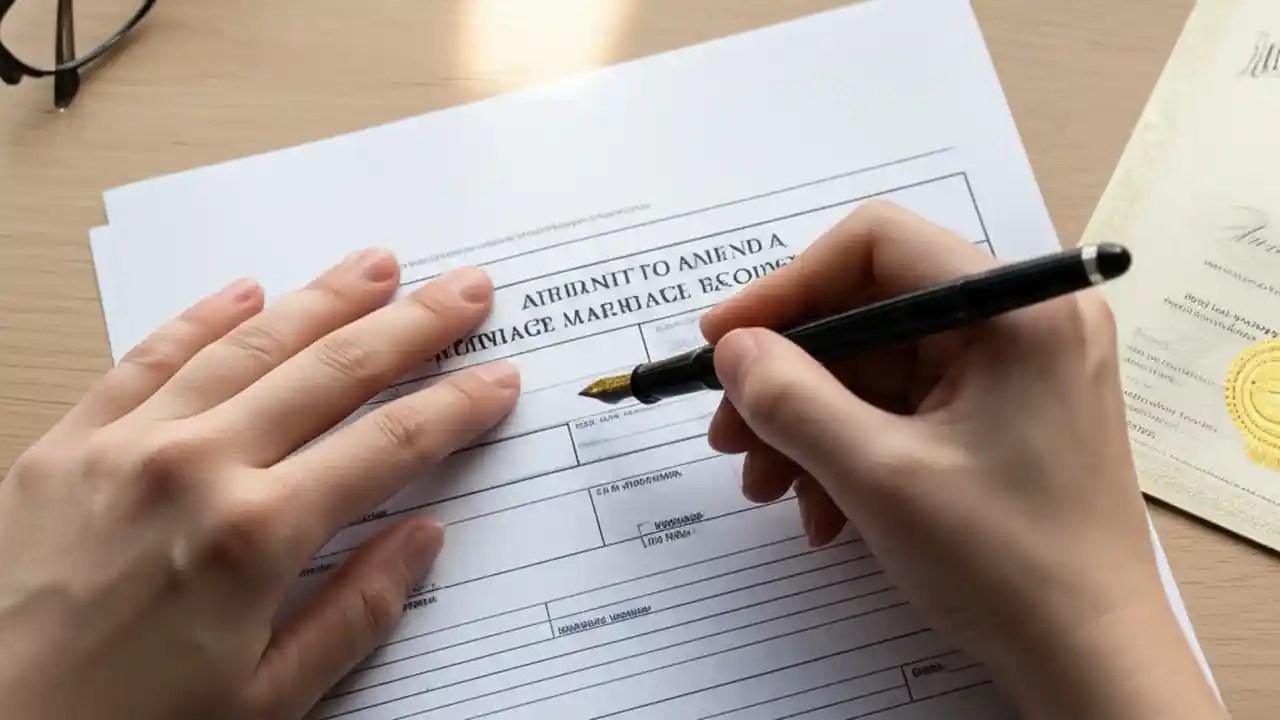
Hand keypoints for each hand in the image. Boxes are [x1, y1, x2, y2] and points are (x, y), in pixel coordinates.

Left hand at [0, 251, 518, 719]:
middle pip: (333, 372)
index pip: (389, 444)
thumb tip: (423, 538)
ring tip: (378, 265)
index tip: (496, 379)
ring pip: (249, 346)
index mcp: (258, 536)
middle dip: (412, 326)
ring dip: (323, 300)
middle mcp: (198, 468)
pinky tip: (247, 289)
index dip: (455, 407)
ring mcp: (126, 446)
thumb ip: (355, 612)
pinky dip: (202, 318)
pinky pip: (146, 358)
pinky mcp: (66, 445)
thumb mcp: (267, 703)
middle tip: (464, 289)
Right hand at [700, 202, 1223, 719]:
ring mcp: (1016, 369)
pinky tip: (821, 511)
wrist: (1089, 661)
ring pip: (877, 366)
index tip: (724, 341)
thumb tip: (733, 348)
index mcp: (1018, 309)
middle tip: (730, 435)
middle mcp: (1024, 320)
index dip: (788, 287)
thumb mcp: (879, 477)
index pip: (878, 245)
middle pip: (869, 311)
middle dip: (790, 377)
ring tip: (768, 488)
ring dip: (809, 424)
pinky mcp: (1003, 413)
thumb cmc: (1007, 566)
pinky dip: (851, 449)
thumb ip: (793, 401)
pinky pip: (904, 407)